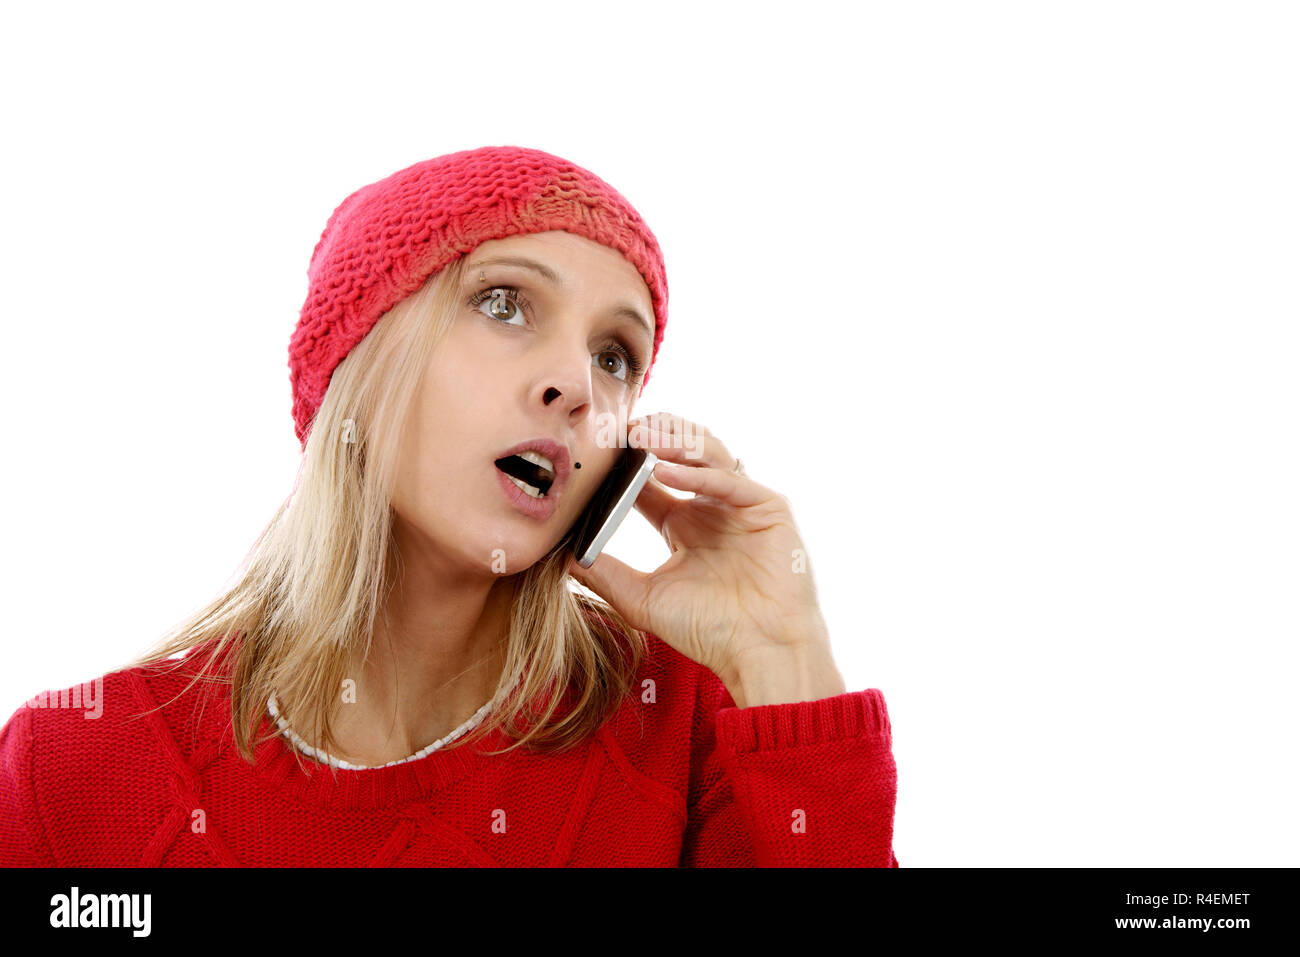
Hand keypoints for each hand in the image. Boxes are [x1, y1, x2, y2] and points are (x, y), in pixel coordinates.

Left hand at [567, 412, 836, 694]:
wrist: (758, 653)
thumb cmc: (708, 630)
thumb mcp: (642, 599)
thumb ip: (605, 574)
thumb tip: (561, 555)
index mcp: (682, 523)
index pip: (649, 477)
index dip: (624, 459)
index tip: (596, 447)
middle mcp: (711, 506)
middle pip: (680, 452)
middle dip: (651, 435)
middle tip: (617, 428)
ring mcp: (740, 504)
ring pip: (707, 453)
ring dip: (673, 441)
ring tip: (640, 436)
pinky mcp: (768, 507)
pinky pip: (729, 480)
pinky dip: (697, 473)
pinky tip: (666, 470)